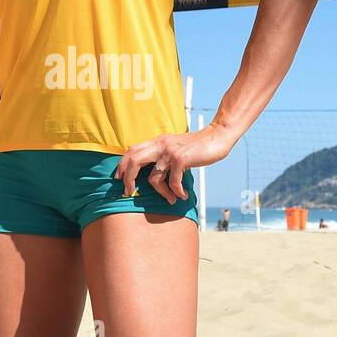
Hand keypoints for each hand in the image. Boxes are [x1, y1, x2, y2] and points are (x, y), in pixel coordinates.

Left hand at [113, 122, 234, 203]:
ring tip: (171, 199)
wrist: (217, 136)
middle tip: (128, 192)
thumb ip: (164, 155)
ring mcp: (170, 152)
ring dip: (162, 193)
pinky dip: (177, 192)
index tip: (119, 178)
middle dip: (127, 179)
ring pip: (154, 178)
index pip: (132, 151)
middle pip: (134, 160)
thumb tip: (154, 173)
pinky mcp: (181, 159)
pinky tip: (182, 195)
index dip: (122, 165)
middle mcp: (160, 145)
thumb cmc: (197, 146)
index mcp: (157, 141)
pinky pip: (172, 182)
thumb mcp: (175, 147)